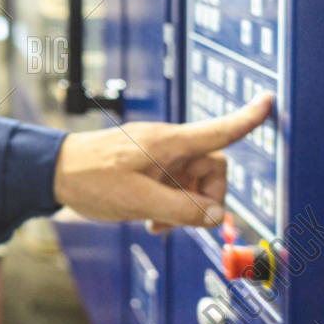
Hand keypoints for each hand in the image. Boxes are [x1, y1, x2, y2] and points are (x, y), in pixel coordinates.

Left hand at [51, 93, 272, 230]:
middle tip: (181, 220)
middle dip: (207, 198)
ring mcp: (160, 159)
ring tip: (157, 223)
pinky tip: (152, 221)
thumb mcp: (138, 200)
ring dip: (187, 208)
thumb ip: (181, 210)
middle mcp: (170, 147)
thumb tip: (216, 217)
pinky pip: (177, 189)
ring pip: (196, 184)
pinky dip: (172, 208)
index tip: (269, 100)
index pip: (219, 129)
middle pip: (214, 169)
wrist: (54, 173)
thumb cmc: (90, 178)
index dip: (247, 118)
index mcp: (169, 144)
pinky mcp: (151, 170)